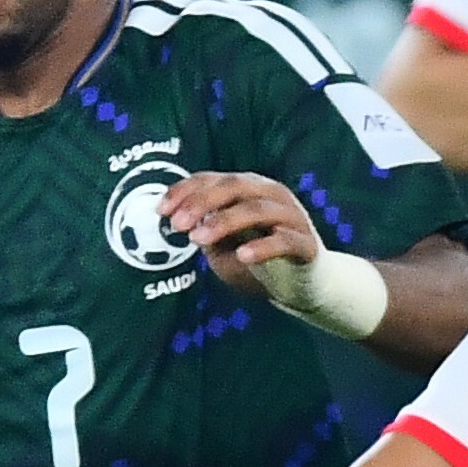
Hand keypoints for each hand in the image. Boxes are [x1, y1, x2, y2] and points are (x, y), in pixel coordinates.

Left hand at [161, 171, 320, 290]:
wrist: (301, 287)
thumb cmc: (257, 262)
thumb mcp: (222, 246)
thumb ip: (203, 230)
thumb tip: (175, 220)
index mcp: (249, 189)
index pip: (214, 179)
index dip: (186, 191)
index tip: (161, 210)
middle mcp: (271, 195)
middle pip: (235, 186)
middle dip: (202, 202)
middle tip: (178, 224)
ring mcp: (292, 217)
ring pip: (257, 209)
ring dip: (224, 222)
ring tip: (199, 239)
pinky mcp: (306, 244)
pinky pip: (284, 241)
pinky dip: (262, 247)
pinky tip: (243, 256)